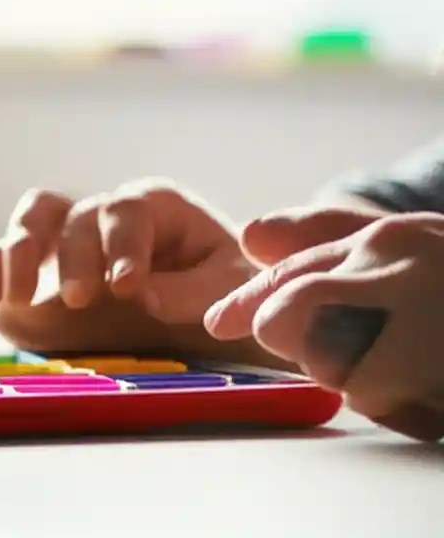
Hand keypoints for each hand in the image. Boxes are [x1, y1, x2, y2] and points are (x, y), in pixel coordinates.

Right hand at [0, 180, 376, 362]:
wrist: (201, 327)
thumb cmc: (222, 296)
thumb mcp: (231, 290)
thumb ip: (198, 291)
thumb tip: (144, 295)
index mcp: (155, 208)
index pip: (130, 208)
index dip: (125, 243)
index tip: (127, 287)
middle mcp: (103, 215)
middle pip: (78, 215)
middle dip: (76, 256)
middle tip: (79, 299)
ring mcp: (63, 241)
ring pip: (32, 218)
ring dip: (22, 251)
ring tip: (20, 297)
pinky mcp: (31, 273)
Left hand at [205, 213, 443, 441]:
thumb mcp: (408, 246)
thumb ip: (331, 239)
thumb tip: (249, 236)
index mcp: (391, 240)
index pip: (290, 274)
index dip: (249, 304)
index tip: (220, 323)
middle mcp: (407, 271)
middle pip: (294, 318)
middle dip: (295, 339)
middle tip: (335, 347)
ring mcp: (430, 324)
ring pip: (340, 371)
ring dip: (359, 380)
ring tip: (407, 366)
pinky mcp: (435, 374)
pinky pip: (389, 404)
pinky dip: (400, 406)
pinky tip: (427, 389)